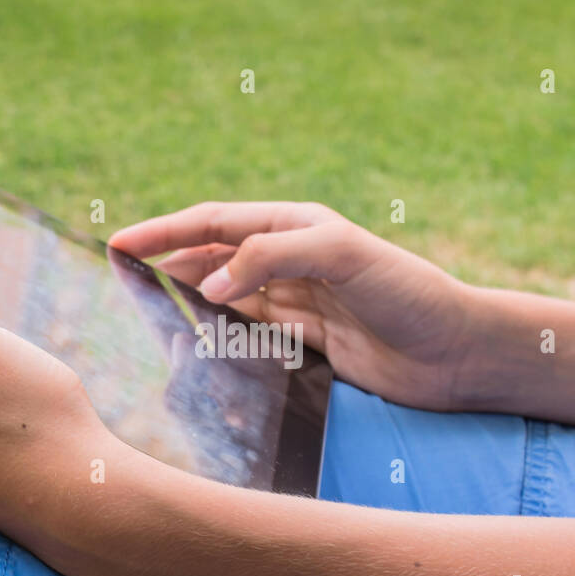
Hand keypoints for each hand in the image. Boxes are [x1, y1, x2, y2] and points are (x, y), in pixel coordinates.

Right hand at [110, 202, 479, 409]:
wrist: (456, 352)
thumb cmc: (408, 292)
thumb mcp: (341, 255)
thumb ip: (271, 257)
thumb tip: (208, 281)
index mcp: (296, 225)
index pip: (216, 223)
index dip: (165, 231)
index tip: (118, 242)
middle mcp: (293, 259)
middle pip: (214, 257)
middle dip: (167, 262)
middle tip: (118, 277)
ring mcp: (299, 301)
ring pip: (227, 298)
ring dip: (189, 302)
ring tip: (146, 313)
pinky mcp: (308, 342)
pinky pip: (251, 336)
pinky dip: (222, 339)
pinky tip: (198, 348)